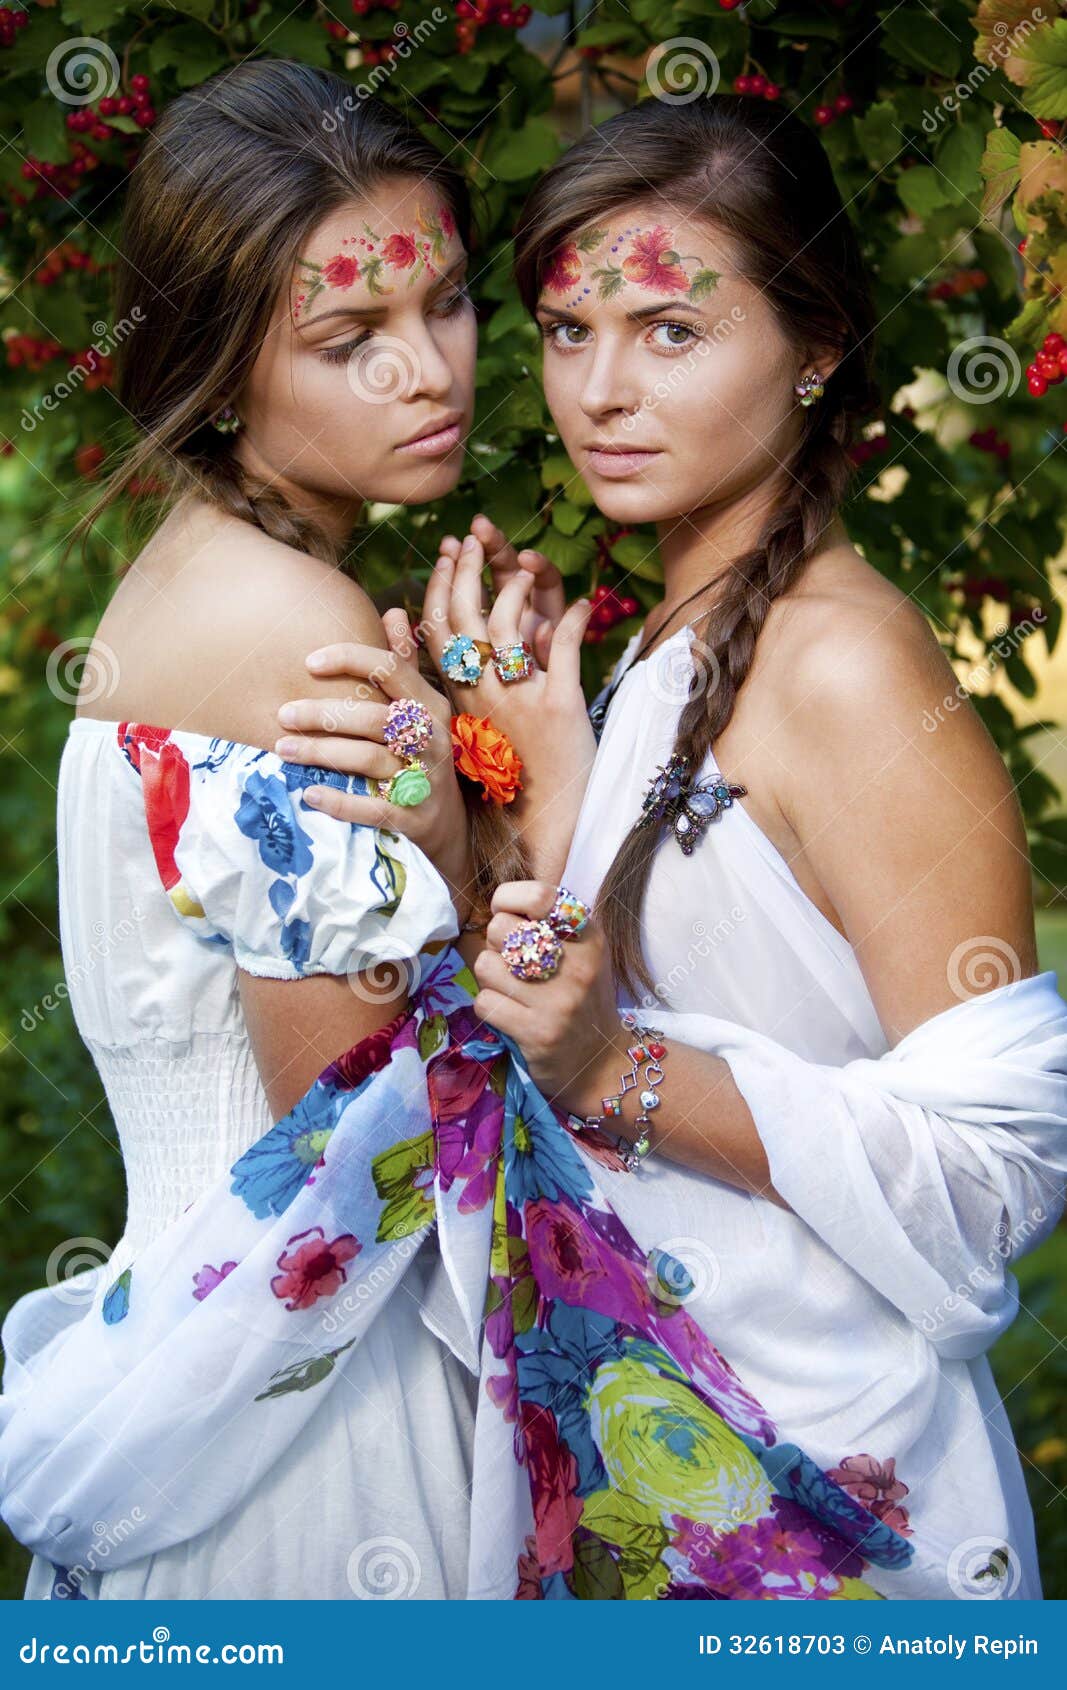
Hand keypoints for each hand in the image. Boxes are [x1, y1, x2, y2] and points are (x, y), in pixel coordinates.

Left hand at [274, 608, 475, 919]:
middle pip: (374, 717)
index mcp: (431, 706)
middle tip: (282, 714)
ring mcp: (427, 780)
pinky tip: (308, 795)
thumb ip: (406, 664)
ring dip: (321, 753)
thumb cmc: (429, 758)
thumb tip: (393, 612)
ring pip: (369, 759)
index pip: (392, 670)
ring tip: (282, 751)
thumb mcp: (426, 709)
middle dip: (323, 714)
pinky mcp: (416, 820)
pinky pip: (375, 809)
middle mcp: (432, 739)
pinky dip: (340, 803)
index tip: (308, 662)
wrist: (455, 831)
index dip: (350, 659)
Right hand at [424, 531, 594, 881]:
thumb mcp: (483, 729)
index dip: (440, 583)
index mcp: (459, 698)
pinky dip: (574, 619)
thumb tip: (481, 637)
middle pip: (463, 616)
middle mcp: (481, 695)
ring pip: (507, 625)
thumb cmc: (515, 779)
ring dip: (515, 586)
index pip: (435, 628)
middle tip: (474, 537)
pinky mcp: (558, 707)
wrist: (547, 826)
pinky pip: (566, 648)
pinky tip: (583, 602)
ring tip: (527, 567)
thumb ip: (476, 682)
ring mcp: (518, 699)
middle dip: (467, 568)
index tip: (448, 550)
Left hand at [472, 880, 629, 1115]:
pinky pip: (485, 1002)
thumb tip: (498, 905)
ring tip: (511, 990)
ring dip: (489, 979)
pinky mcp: (537, 1033)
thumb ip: (550, 925)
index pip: (538, 895)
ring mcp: (558, 1001)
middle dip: (495, 944)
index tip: (506, 914)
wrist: (601, 1062)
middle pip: (500, 928)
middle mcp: (577, 965)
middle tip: (511, 963)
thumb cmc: (583, 1000)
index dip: (508, 899)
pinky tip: (509, 1014)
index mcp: (589, 937)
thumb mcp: (584, 954)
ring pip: (485, 965)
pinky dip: (489, 1007)